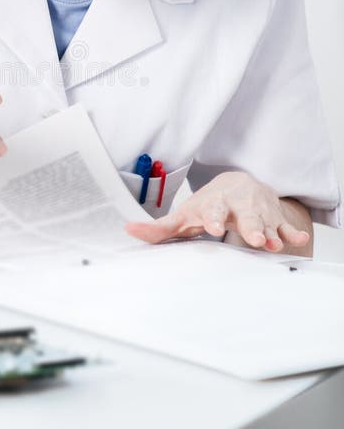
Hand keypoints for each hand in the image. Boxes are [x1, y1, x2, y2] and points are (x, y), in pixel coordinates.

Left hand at [125, 171, 311, 253]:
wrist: (238, 184)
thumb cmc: (207, 205)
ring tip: (273, 245)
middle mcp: (237, 206)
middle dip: (250, 226)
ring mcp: (258, 211)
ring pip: (267, 222)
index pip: (212, 209)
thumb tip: (129, 231)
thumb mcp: (185, 215)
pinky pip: (286, 226)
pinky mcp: (275, 218)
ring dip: (271, 232)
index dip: (213, 218)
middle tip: (255, 240)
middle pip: (245, 215)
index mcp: (213, 204)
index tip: (213, 227)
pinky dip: (293, 233)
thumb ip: (159, 228)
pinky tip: (299, 241)